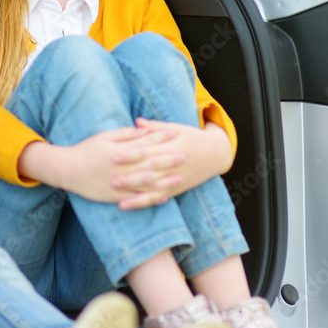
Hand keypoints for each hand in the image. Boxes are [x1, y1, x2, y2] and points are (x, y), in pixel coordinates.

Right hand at [63, 126, 182, 203]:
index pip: (145, 142)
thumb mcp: (103, 136)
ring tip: (179, 177)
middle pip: (149, 162)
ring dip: (164, 180)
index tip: (176, 133)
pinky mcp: (116, 196)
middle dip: (168, 158)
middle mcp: (122, 167)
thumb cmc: (86, 150)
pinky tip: (164, 196)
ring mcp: (120, 183)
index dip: (161, 137)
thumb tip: (142, 130)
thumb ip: (124, 134)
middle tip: (185, 155)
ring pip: (146, 182)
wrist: (67, 169)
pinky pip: (138, 198)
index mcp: (120, 151)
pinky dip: (151, 198)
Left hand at [109, 119, 232, 208]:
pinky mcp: (176, 189)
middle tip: (111, 180)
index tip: (114, 156)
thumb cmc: (192, 137)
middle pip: (148, 173)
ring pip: (153, 190)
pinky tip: (131, 206)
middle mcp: (172, 166)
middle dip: (130, 178)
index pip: (147, 151)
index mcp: (170, 147)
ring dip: (135, 196)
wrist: (215, 153)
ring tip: (118, 200)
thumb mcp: (175, 128)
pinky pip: (159, 198)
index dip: (130, 154)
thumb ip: (155, 127)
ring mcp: (174, 179)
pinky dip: (145, 202)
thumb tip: (136, 121)